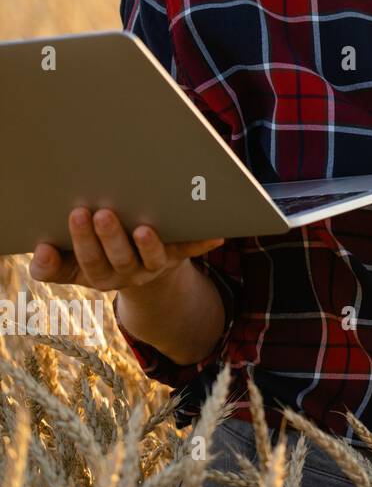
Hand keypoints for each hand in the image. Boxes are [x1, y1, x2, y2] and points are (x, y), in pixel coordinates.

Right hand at [29, 207, 224, 291]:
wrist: (141, 271)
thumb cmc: (100, 257)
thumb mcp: (72, 265)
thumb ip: (52, 264)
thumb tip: (40, 252)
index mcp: (99, 274)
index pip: (87, 260)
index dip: (81, 240)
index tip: (75, 213)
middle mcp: (127, 273)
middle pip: (118, 258)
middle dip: (109, 237)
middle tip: (101, 212)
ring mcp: (155, 265)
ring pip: (152, 258)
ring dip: (149, 244)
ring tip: (143, 228)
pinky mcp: (178, 255)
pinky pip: (191, 250)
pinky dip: (203, 243)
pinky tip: (215, 235)